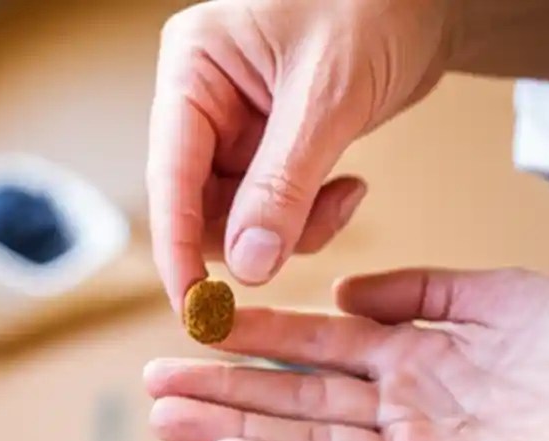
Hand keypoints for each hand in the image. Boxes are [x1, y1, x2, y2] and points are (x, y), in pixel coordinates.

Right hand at [144, 268, 548, 440]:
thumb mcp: (499, 296)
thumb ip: (418, 294)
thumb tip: (343, 297)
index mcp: (419, 364)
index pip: (317, 349)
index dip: (257, 339)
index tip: (203, 324)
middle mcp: (409, 416)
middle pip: (297, 402)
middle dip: (222, 392)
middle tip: (155, 382)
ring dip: (232, 434)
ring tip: (166, 417)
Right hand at [148, 0, 454, 304]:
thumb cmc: (378, 5)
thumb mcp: (329, 98)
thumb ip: (283, 186)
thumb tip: (247, 265)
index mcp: (193, 68)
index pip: (169, 173)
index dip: (176, 245)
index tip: (190, 303)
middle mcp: (202, 99)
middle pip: (196, 203)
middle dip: (250, 235)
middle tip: (299, 241)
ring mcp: (233, 126)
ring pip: (235, 218)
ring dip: (288, 229)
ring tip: (342, 199)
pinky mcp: (267, 148)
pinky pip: (271, 211)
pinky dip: (309, 218)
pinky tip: (349, 189)